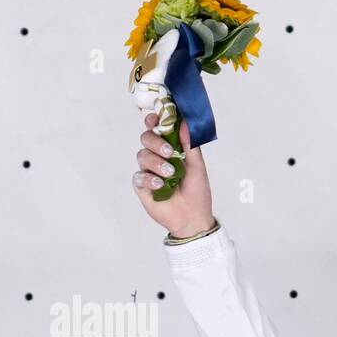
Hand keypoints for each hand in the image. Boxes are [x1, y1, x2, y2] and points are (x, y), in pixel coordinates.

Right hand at [131, 112, 215, 237]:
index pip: (157, 129)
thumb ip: (190, 145)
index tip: (155, 119)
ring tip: (170, 174)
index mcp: (171, 149)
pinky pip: (139, 176)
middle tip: (168, 152)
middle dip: (155, 142)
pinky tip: (159, 185)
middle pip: (146, 138)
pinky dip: (149, 179)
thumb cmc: (197, 192)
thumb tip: (185, 123)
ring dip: (156, 163)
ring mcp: (148, 171)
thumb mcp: (198, 167)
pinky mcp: (142, 187)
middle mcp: (157, 157)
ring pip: (142, 156)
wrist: (193, 218)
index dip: (154, 121)